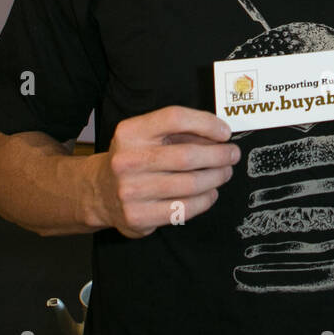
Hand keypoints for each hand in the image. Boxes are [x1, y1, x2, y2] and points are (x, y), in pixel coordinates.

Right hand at [91, 106, 239, 237]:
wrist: (101, 191)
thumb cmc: (135, 159)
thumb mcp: (148, 135)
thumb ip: (181, 131)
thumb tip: (220, 135)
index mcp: (130, 133)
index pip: (175, 118)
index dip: (206, 123)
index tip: (225, 132)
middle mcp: (126, 160)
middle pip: (187, 155)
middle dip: (219, 155)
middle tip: (232, 155)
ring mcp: (130, 191)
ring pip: (191, 184)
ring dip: (216, 177)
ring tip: (224, 172)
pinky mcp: (138, 216)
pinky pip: (185, 208)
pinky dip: (205, 200)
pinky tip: (210, 193)